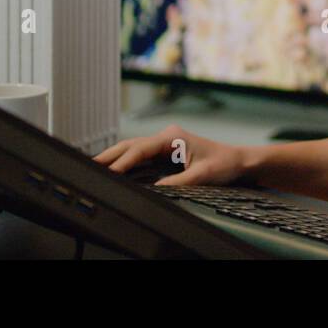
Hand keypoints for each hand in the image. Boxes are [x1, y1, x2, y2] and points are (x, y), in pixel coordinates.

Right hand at [93, 123, 248, 186]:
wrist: (239, 162)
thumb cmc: (225, 163)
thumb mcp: (202, 175)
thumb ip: (178, 182)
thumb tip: (155, 189)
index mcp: (173, 137)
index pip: (141, 149)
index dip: (123, 161)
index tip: (109, 171)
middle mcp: (166, 137)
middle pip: (130, 145)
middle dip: (109, 155)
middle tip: (87, 166)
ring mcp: (164, 144)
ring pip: (132, 149)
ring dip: (114, 158)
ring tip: (93, 167)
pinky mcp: (165, 153)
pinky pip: (139, 156)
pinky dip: (124, 162)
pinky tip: (113, 169)